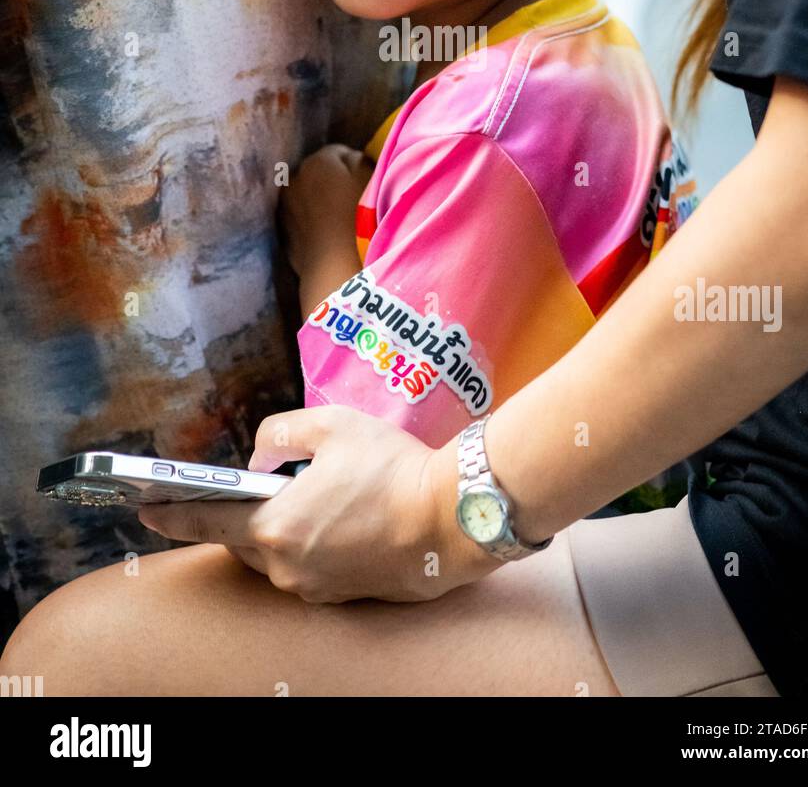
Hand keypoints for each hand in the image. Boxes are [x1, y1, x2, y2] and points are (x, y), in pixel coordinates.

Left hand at [138, 405, 499, 602]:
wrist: (450, 518)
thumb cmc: (392, 468)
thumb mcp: (332, 426)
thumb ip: (280, 433)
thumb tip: (261, 455)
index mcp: (274, 526)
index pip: (205, 521)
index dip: (171, 513)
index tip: (144, 509)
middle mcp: (286, 567)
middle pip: (241, 541)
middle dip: (239, 514)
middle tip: (250, 487)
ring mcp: (314, 588)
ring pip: (275, 556)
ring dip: (276, 529)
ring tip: (304, 496)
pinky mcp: (341, 596)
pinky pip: (306, 568)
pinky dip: (306, 544)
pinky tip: (334, 519)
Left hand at [280, 144, 373, 277]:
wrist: (336, 269)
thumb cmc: (360, 220)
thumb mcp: (372, 181)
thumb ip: (360, 160)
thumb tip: (352, 158)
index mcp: (317, 162)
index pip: (339, 153)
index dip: (355, 164)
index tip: (367, 179)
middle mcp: (294, 181)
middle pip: (318, 173)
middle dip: (332, 180)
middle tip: (354, 198)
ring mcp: (285, 209)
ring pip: (306, 196)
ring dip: (319, 200)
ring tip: (340, 218)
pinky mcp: (283, 235)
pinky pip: (301, 220)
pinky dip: (311, 222)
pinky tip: (328, 235)